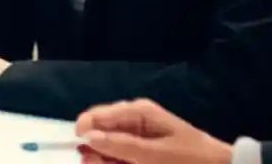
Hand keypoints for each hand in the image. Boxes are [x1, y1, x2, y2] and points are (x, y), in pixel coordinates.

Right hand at [75, 99, 232, 163]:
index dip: (83, 132)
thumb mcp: (156, 155)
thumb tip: (88, 138)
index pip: (97, 116)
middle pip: (98, 133)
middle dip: (95, 152)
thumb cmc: (190, 159)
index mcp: (137, 112)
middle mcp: (132, 121)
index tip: (81, 153)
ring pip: (106, 149)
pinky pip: (119, 158)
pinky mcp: (140, 154)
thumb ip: (121, 146)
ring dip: (105, 161)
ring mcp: (136, 139)